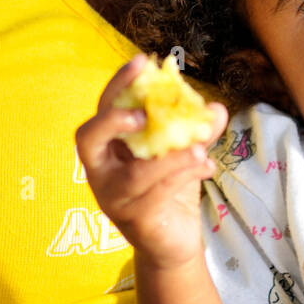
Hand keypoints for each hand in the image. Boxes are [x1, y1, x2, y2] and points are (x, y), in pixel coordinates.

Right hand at [75, 55, 227, 268]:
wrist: (173, 241)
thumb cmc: (171, 189)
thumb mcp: (184, 153)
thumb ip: (197, 130)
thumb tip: (215, 109)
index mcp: (109, 146)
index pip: (102, 108)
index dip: (118, 84)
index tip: (142, 62)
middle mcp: (101, 170)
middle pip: (88, 139)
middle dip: (112, 120)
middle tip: (140, 114)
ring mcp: (113, 198)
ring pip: (134, 174)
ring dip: (170, 158)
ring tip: (200, 150)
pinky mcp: (134, 220)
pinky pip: (156, 195)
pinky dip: (184, 176)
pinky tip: (207, 166)